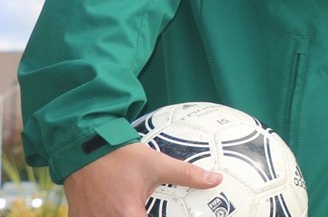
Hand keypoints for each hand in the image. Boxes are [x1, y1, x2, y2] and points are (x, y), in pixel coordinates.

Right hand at [64, 142, 221, 216]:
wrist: (81, 148)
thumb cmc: (120, 156)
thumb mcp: (157, 163)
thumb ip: (187, 174)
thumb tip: (215, 180)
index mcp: (127, 215)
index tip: (166, 214)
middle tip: (149, 209)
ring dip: (129, 215)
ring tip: (136, 208)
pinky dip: (108, 215)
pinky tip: (112, 209)